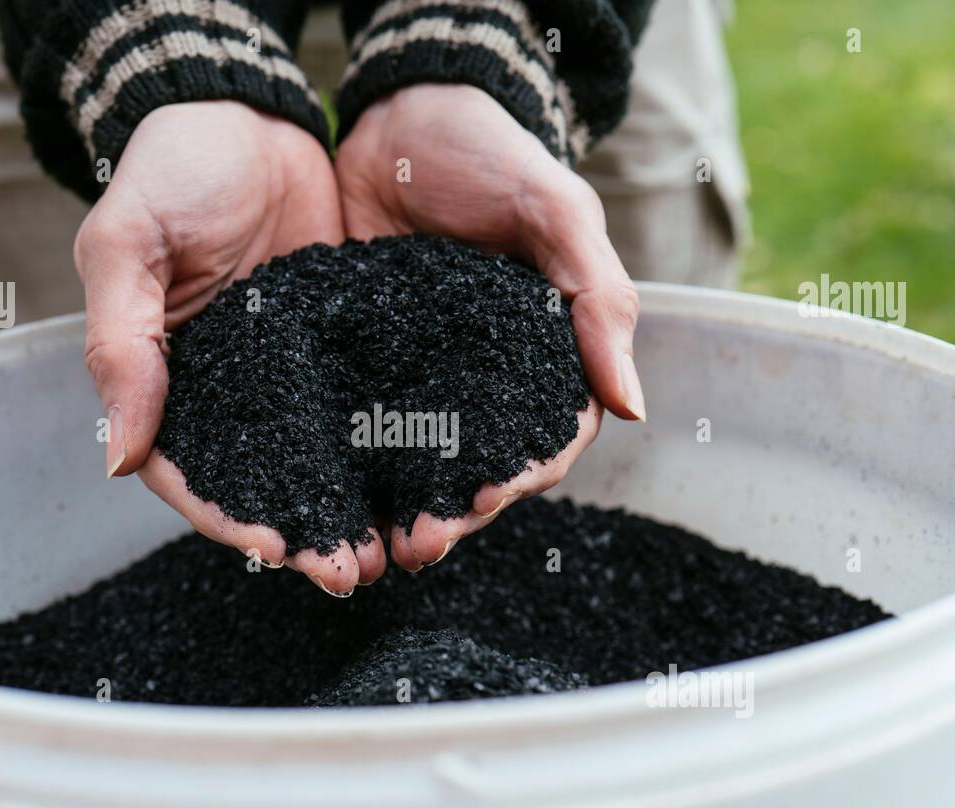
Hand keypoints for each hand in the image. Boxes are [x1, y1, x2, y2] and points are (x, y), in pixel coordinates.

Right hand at [75, 102, 386, 594]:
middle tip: (350, 575)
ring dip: (354, 508)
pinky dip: (393, 446)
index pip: (190, 471)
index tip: (271, 552)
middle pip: (265, 482)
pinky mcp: (347, 345)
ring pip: (323, 459)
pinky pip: (370, 404)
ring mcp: (294, 373)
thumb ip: (123, 345)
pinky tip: (429, 478)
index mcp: (170, 381)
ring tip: (396, 550)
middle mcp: (235, 391)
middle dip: (304, 533)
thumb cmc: (169, 170)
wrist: (245, 113)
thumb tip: (115, 458)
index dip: (226, 517)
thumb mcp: (129, 246)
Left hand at [335, 83, 643, 569]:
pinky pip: (358, 421)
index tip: (483, 502)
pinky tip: (320, 490)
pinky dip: (345, 461)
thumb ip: (597, 302)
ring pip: (416, 460)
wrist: (404, 112)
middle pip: (476, 466)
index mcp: (543, 357)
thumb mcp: (556, 214)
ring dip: (398, 507)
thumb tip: (634, 408)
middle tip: (415, 547)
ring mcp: (421, 375)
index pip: (545, 439)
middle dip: (452, 512)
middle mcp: (483, 380)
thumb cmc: (495, 155)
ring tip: (369, 544)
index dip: (520, 478)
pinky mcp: (362, 361)